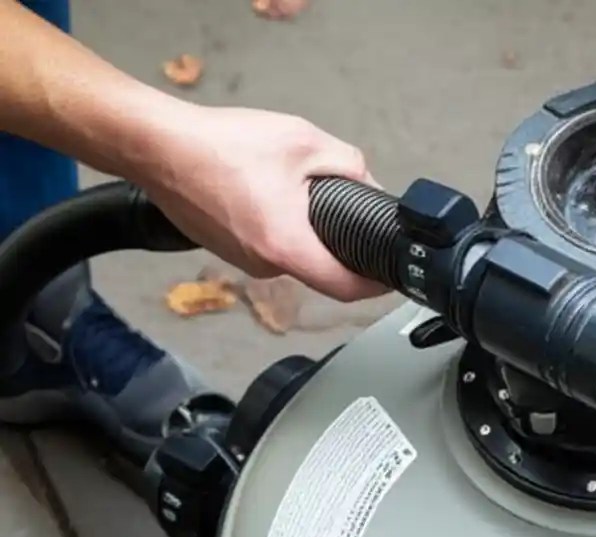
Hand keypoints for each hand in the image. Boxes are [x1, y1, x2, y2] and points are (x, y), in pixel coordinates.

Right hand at [137, 105, 385, 301]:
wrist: (155, 145)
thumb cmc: (224, 144)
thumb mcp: (304, 141)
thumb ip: (348, 164)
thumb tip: (367, 184)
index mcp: (287, 246)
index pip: (346, 287)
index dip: (375, 284)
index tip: (392, 274)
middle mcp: (263, 264)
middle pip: (320, 266)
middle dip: (338, 239)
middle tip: (345, 204)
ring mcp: (240, 261)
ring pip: (292, 252)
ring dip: (306, 229)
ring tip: (297, 187)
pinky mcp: (225, 249)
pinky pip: (266, 244)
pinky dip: (279, 224)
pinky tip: (268, 191)